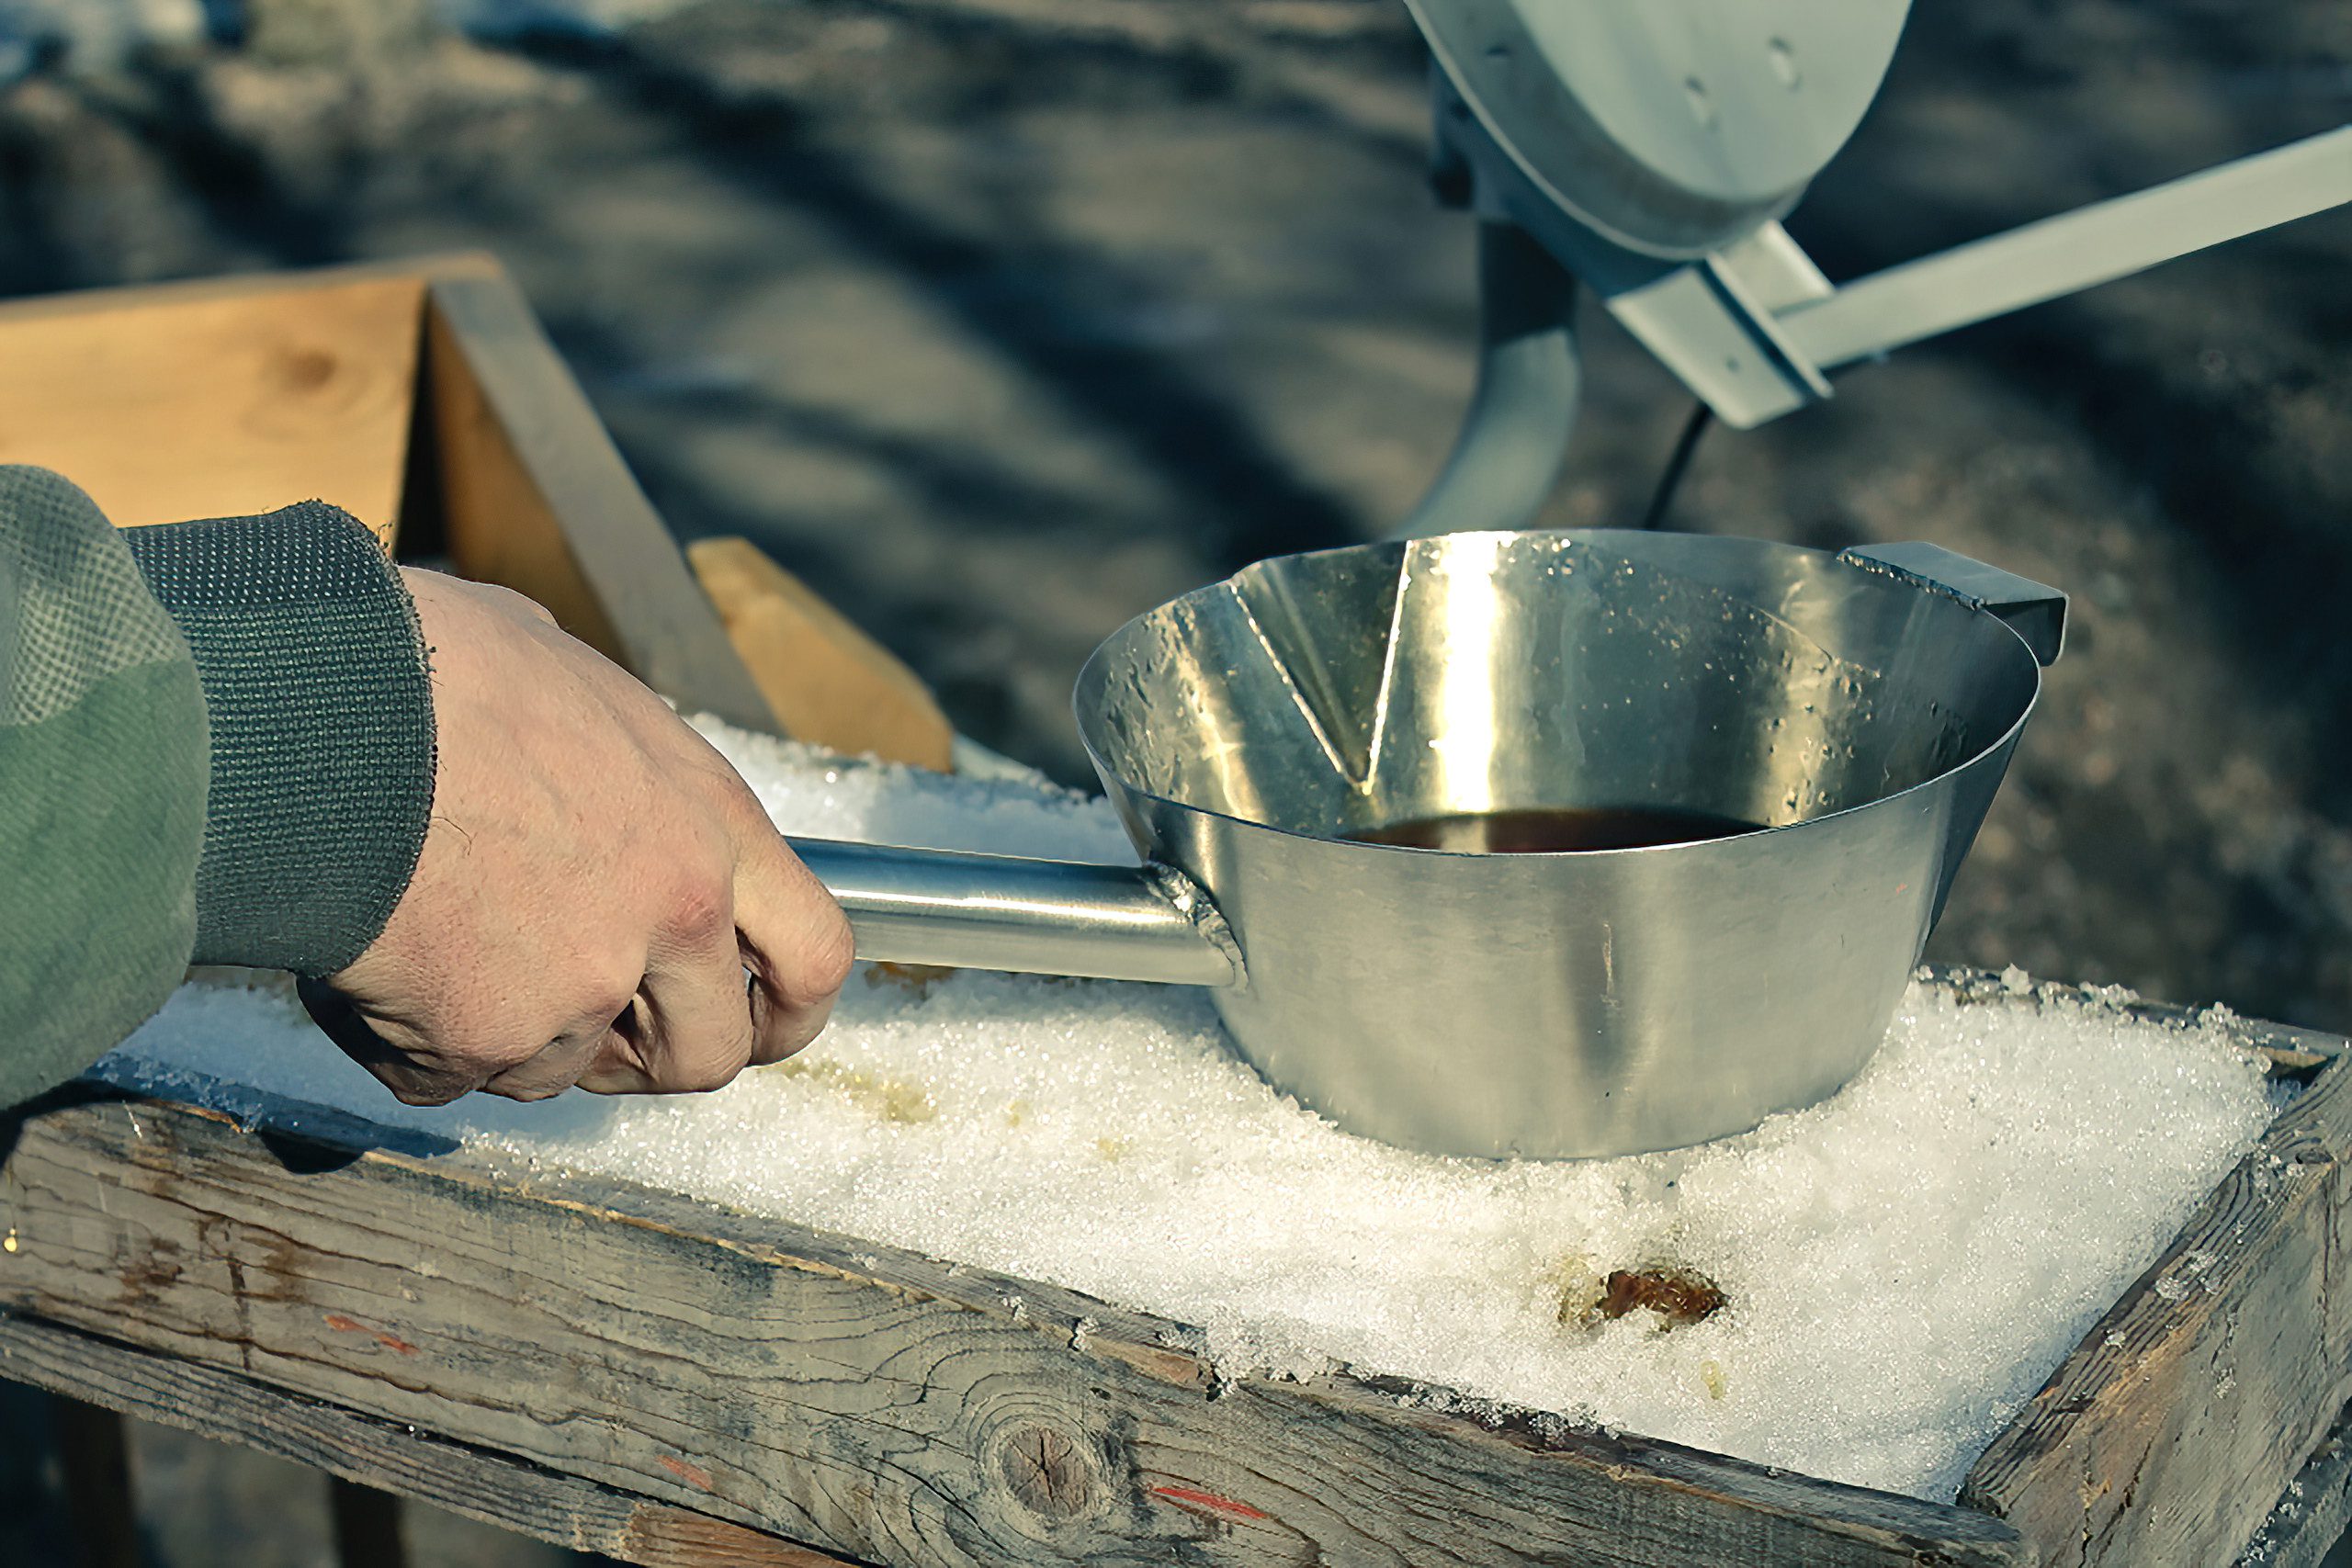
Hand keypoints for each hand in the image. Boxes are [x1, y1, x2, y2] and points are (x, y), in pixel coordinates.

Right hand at [302, 569, 854, 1104]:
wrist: (321, 711)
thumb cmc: (435, 670)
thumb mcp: (576, 683)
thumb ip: (619, 758)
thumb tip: (587, 743)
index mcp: (710, 824)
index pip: (816, 955)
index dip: (790, 1012)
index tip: (759, 1028)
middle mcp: (671, 915)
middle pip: (707, 1053)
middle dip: (650, 1059)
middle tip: (588, 1032)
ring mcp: (581, 987)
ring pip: (561, 1069)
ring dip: (506, 1034)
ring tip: (439, 939)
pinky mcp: (482, 1038)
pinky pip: (451, 1076)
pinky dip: (411, 1042)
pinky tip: (375, 957)